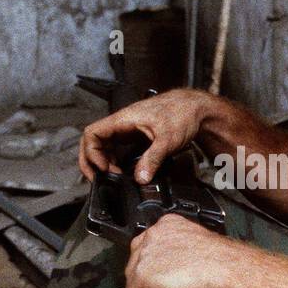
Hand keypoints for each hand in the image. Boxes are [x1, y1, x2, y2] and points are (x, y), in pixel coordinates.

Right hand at [78, 89, 211, 183]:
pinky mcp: (134, 136)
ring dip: (103, 163)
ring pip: (104, 146)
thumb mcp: (167, 139)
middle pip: (93, 142)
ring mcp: (127, 130)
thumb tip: (140, 178)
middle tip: (100, 179)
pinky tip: (122, 172)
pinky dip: (114, 161)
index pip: (92, 133)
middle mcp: (121, 124)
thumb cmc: (181, 113)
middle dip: (92, 161)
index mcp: (123, 120)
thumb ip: (152, 159)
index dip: (92, 153)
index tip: (104, 169)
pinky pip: (116, 149)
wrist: (195, 108)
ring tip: (112, 178)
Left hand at [123, 214, 236, 287]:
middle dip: (145, 277)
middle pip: (135, 260)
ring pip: (132, 278)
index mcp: (169, 224)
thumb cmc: (224, 261)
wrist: (227, 270)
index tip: (161, 277)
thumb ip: (182, 251)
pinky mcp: (143, 275)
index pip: (147, 244)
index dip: (153, 264)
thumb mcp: (199, 244)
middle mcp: (153, 235)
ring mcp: (145, 254)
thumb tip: (177, 268)